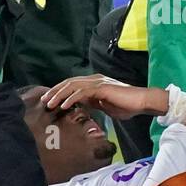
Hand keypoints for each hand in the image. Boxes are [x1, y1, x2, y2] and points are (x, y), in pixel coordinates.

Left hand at [42, 74, 162, 118]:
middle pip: (69, 82)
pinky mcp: (102, 88)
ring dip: (59, 95)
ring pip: (73, 86)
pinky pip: (82, 92)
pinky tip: (64, 106)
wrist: (142, 102)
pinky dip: (71, 99)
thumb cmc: (127, 105)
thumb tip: (81, 106)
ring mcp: (98, 82)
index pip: (72, 84)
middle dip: (55, 91)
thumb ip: (93, 103)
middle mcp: (95, 79)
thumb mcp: (105, 106)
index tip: (49, 100)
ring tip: (50, 104)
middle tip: (44, 100)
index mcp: (95, 83)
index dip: (59, 91)